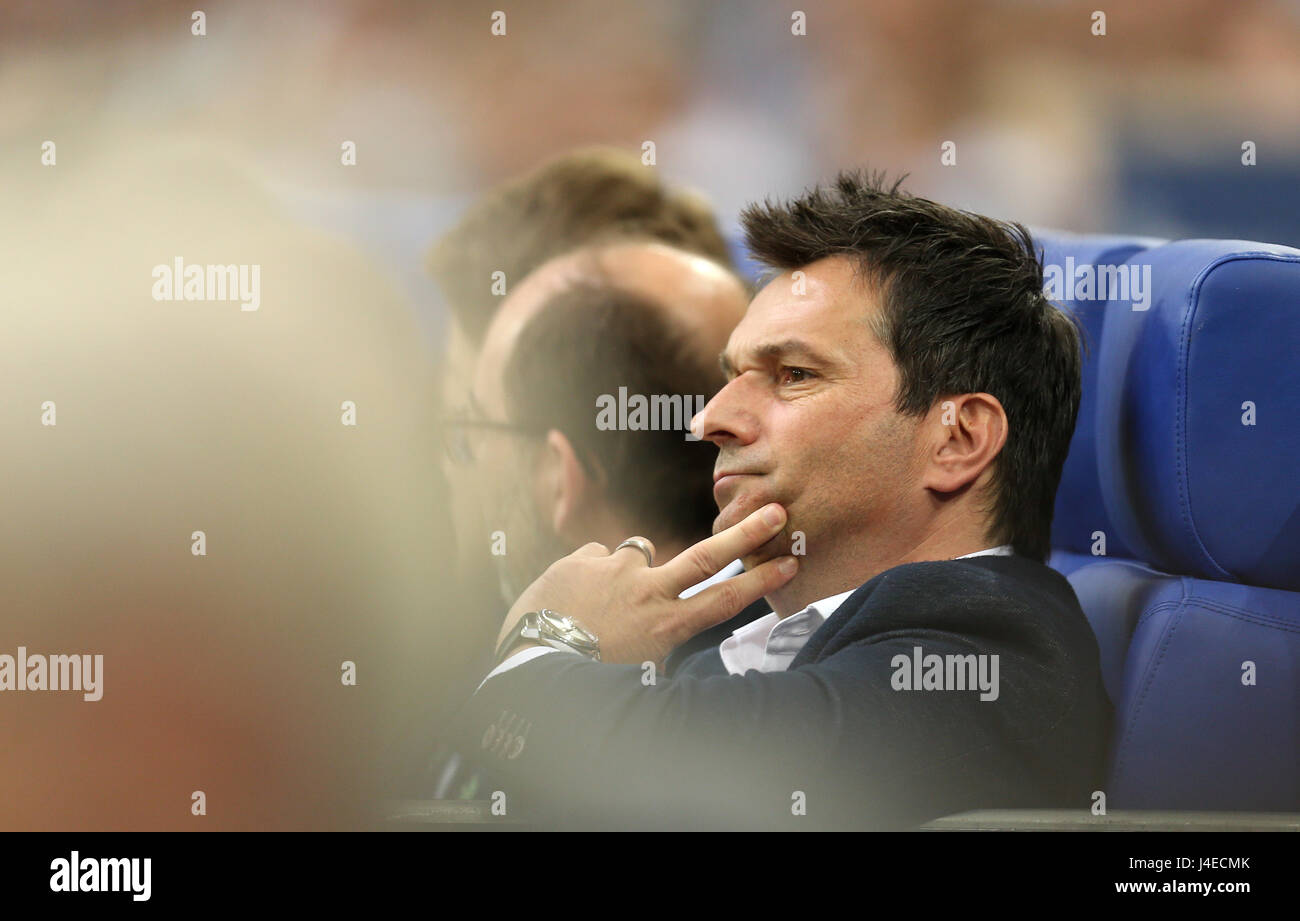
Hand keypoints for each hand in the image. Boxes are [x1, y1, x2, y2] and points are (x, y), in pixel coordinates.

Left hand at [496, 503, 797, 665]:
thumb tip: (664, 621)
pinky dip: (590, 572)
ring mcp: (615, 571)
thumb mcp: (634, 663)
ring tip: (600, 601)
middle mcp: (647, 593)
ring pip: (638, 550)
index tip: (790, 561)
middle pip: (706, 558)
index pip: (723, 601)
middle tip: (775, 510)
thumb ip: (654, 632)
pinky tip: (572, 595)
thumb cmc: (586, 671)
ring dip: (627, 570)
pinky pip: (596, 556)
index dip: (760, 580)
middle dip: (744, 534)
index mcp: (664, 626)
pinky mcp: (583, 558)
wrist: (532, 661)